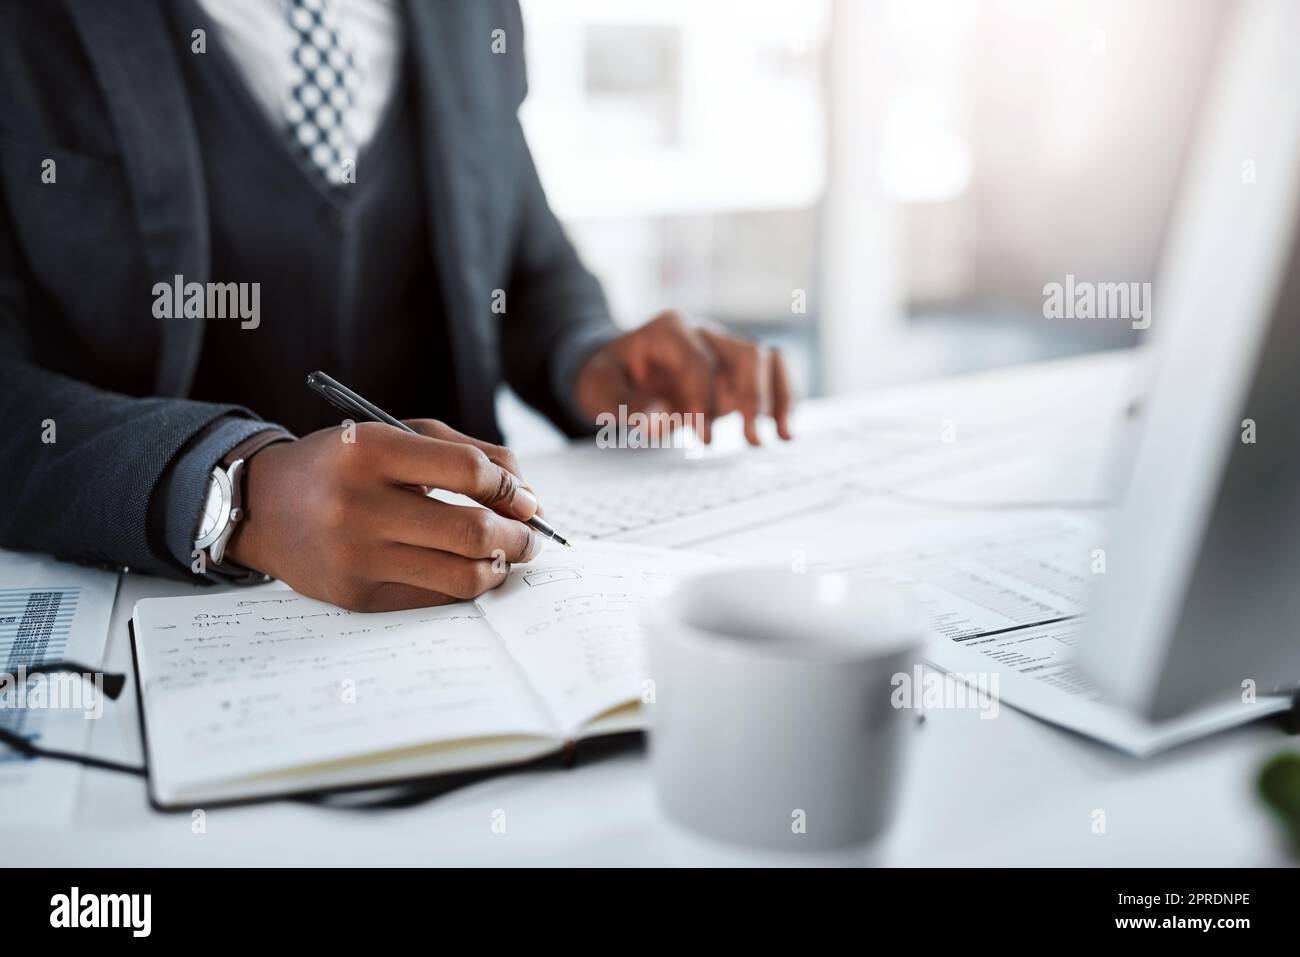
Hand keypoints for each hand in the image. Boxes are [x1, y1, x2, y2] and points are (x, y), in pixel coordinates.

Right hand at [225, 420, 541, 611]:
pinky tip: (469, 569)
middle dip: (519, 536)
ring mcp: (356, 558)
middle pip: (471, 531)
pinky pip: (435, 598)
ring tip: (507, 555)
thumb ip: (468, 452)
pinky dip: (464, 585)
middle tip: (533, 535)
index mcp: (368, 452)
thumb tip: (528, 495)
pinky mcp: (357, 597)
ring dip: (501, 567)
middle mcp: (358, 507)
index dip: (510, 487)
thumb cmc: (344, 463)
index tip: (525, 498)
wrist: (264, 506)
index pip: (467, 471)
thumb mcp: (397, 435)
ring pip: (460, 576)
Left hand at [574, 309, 793, 445]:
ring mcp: (722, 350)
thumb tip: (659, 422)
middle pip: (745, 353)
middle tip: (750, 440)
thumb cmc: (607, 378)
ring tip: (782, 436)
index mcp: (670, 330)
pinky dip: (782, 399)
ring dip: (776, 397)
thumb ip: (625, 405)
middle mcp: (703, 334)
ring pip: (765, 360)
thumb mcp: (599, 391)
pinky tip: (784, 429)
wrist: (615, 370)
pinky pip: (771, 374)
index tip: (701, 439)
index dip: (702, 402)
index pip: (698, 363)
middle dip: (752, 397)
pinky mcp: (734, 371)